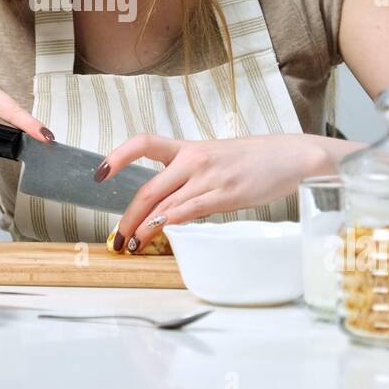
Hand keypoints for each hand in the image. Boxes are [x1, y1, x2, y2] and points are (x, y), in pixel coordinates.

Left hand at [97, 133, 336, 251]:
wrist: (289, 157)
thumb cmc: (252, 160)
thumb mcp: (214, 159)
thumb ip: (188, 178)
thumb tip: (166, 207)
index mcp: (188, 147)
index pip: (144, 143)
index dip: (118, 156)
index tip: (99, 174)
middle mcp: (194, 159)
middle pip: (148, 188)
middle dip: (127, 216)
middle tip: (116, 236)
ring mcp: (209, 177)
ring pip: (164, 204)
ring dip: (143, 228)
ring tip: (131, 245)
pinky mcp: (225, 194)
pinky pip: (188, 210)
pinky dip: (168, 225)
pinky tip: (156, 235)